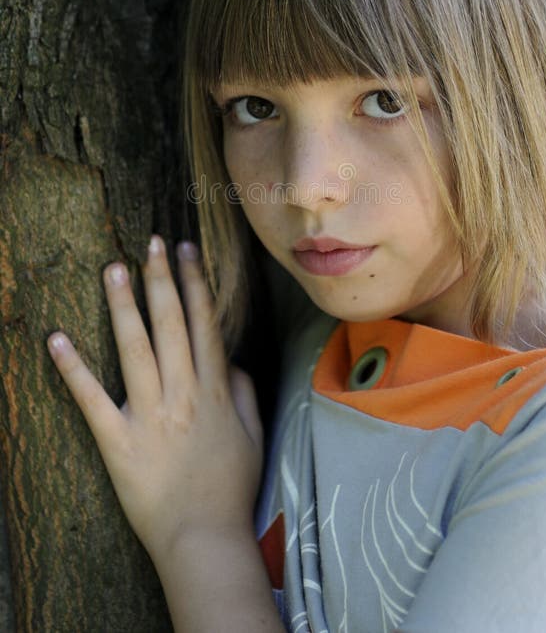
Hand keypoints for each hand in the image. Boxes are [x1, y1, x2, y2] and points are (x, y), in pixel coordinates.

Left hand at [46, 235, 263, 565]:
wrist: (202, 537)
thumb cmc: (230, 487)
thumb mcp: (253, 434)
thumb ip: (246, 391)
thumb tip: (233, 360)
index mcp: (215, 389)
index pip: (204, 323)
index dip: (195, 283)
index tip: (186, 251)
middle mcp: (182, 392)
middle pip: (170, 324)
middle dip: (161, 278)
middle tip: (151, 242)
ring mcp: (148, 414)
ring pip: (134, 348)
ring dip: (122, 306)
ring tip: (112, 268)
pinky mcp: (117, 440)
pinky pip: (92, 399)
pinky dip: (73, 369)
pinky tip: (57, 338)